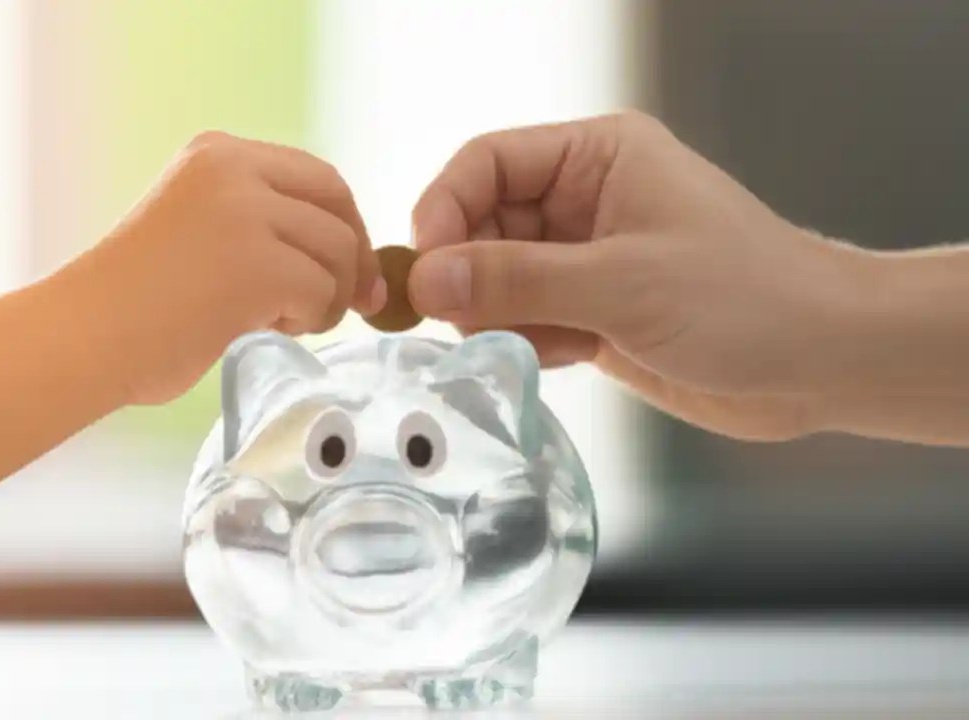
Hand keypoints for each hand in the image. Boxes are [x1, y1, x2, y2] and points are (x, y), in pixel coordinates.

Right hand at [74, 131, 383, 405]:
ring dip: (329, 296)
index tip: (352, 268)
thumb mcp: (201, 231)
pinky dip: (309, 319)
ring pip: (337, 251)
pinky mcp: (257, 264)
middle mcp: (233, 168)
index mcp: (216, 154)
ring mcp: (245, 213)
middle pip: (336, 201)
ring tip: (288, 322)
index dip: (345, 222)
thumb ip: (262, 226)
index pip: (315, 176)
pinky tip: (268, 329)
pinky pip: (320, 292)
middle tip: (356, 302)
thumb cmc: (136, 305)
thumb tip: (353, 258)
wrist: (82, 338)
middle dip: (356, 255)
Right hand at [407, 112, 870, 440]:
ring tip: (516, 344)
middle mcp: (583, 200)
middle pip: (482, 224)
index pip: (487, 162)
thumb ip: (518, 279)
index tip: (422, 264)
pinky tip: (555, 359)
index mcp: (596, 157)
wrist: (820, 363)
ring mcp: (585, 260)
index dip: (445, 207)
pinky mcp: (590, 313)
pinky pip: (524, 321)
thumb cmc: (745, 298)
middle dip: (465, 272)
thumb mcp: (622, 281)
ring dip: (491, 314)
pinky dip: (521, 342)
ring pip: (496, 279)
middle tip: (453, 319)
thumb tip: (427, 278)